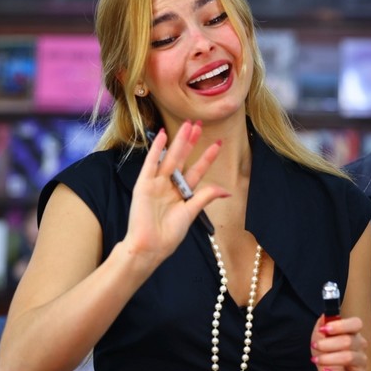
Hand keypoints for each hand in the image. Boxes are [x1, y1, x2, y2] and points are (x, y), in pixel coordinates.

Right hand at [124, 121, 227, 262]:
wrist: (149, 246)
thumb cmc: (169, 235)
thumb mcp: (191, 213)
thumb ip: (205, 197)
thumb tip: (226, 191)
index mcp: (182, 194)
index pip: (197, 171)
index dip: (207, 157)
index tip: (217, 144)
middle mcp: (169, 186)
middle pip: (183, 159)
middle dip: (191, 142)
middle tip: (199, 124)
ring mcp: (156, 184)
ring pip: (170, 158)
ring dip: (178, 141)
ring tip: (187, 125)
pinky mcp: (143, 184)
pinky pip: (151, 163)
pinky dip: (157, 150)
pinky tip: (164, 136)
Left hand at [310, 314, 367, 370]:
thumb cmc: (326, 352)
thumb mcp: (320, 336)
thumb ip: (323, 324)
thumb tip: (325, 315)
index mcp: (353, 332)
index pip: (355, 323)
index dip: (340, 326)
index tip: (324, 329)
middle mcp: (360, 345)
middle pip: (348, 341)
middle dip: (327, 344)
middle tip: (315, 346)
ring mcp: (361, 361)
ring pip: (348, 358)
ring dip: (328, 358)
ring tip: (316, 360)